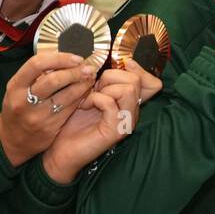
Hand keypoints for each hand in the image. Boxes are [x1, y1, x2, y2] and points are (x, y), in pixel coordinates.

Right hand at [0, 51, 98, 167]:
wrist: (12, 140)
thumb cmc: (18, 108)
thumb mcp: (18, 89)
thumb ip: (36, 74)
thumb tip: (64, 58)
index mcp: (15, 87)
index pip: (37, 64)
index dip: (60, 58)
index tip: (75, 58)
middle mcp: (24, 101)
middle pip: (54, 80)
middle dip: (75, 71)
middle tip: (88, 68)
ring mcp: (38, 116)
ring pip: (66, 95)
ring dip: (83, 84)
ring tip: (90, 77)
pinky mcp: (50, 127)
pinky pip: (70, 108)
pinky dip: (81, 97)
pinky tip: (86, 91)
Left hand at [42, 66, 145, 183]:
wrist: (60, 151)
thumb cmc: (74, 122)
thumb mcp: (91, 94)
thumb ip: (104, 82)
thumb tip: (113, 63)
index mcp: (130, 103)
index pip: (153, 84)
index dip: (139, 70)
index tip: (118, 69)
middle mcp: (133, 113)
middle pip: (136, 80)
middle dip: (111, 77)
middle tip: (94, 89)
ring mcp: (126, 123)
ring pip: (128, 89)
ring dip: (103, 88)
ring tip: (89, 98)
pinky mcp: (115, 131)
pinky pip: (110, 103)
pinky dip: (95, 99)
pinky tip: (84, 106)